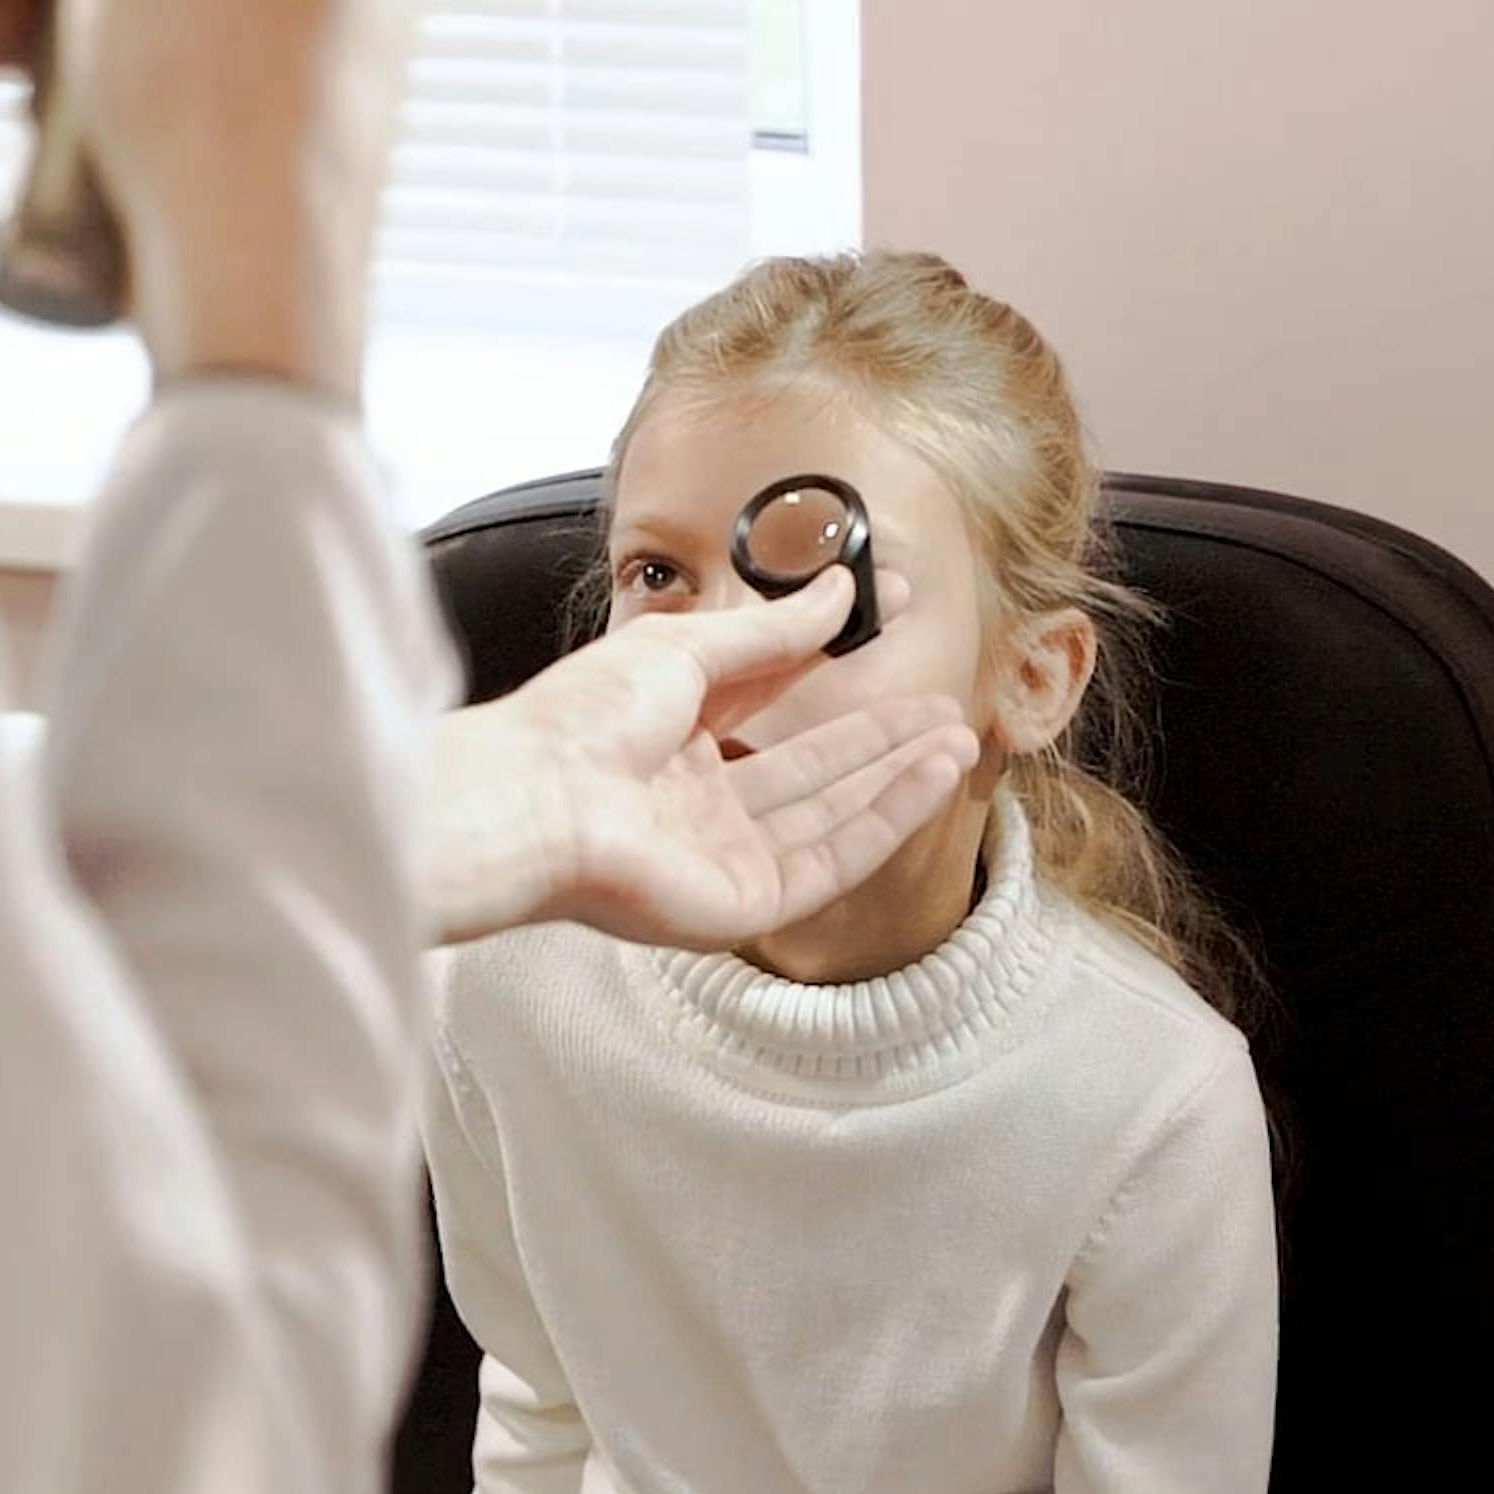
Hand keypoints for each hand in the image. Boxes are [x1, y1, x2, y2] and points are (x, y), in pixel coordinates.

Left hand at [419, 576, 979, 948]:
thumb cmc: (582, 718)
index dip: (830, 667)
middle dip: (881, 739)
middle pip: (811, 770)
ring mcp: (721, 859)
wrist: (534, 798)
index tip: (891, 627)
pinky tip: (930, 776)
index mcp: (669, 739)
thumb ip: (773, 632)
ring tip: (960, 736)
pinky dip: (885, 818)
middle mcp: (697, 805)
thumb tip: (841, 588)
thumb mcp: (687, 649)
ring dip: (896, 777)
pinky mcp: (742, 905)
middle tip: (946, 706)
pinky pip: (829, 860)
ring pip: (830, 816)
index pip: (768, 702)